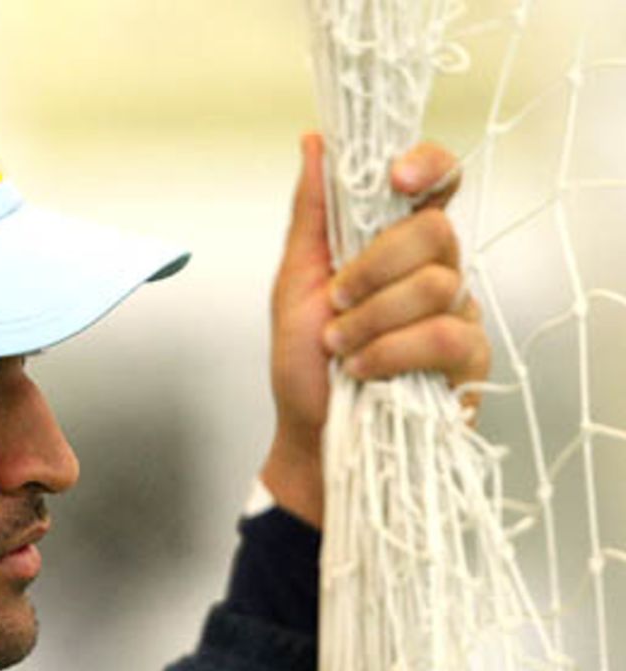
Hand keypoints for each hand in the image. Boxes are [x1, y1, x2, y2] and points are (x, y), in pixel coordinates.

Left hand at [261, 133, 488, 527]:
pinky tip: (363, 369)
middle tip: (336, 302)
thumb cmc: (304, 363)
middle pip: (434, 232)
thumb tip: (314, 141)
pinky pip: (446, 335)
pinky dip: (393, 351)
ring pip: (437, 285)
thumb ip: (310, 215)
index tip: (395, 176)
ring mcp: (457, 313)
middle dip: (373, 267)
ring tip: (341, 348)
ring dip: (372, 320)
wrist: (309, 435)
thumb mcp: (294, 285)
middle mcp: (435, 270)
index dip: (427, 165)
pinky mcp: (470, 360)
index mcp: (395, 244)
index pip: (436, 182)